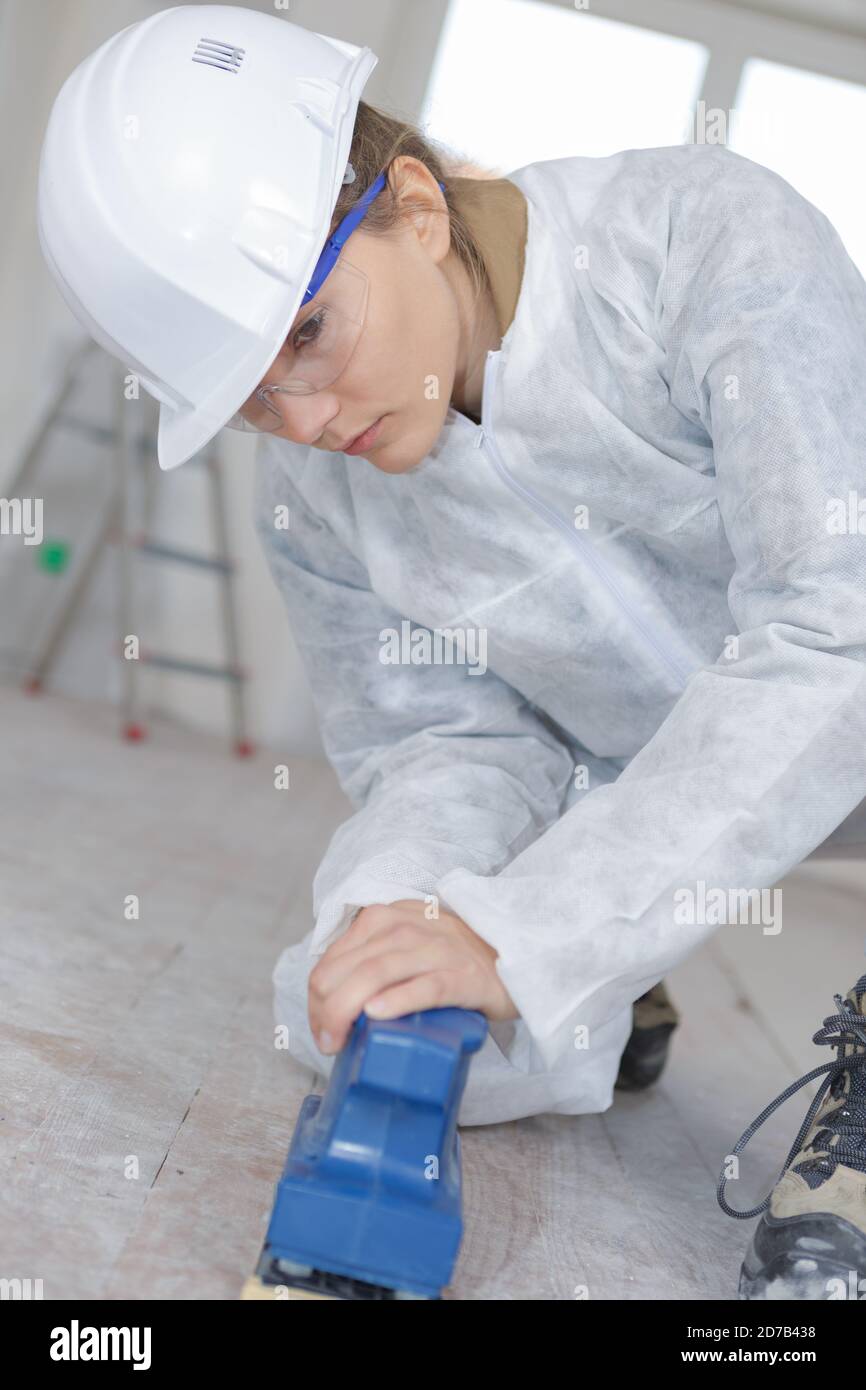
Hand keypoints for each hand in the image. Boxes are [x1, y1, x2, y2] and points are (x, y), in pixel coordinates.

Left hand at [307, 898, 518, 1054]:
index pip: (332, 959)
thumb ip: (369, 957)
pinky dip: (397, 1001)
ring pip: (376, 975)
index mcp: (383, 919)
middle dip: (326, 1010)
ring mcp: (436, 951)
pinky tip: (377, 1014)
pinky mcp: (463, 977)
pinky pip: (425, 987)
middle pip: (349, 969)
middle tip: (327, 1041)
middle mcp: (406, 928)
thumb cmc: (448, 958)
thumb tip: (327, 998)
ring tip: (339, 1039)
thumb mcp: (402, 943)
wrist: (512, 956)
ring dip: (347, 1010)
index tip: (319, 1027)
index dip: (316, 997)